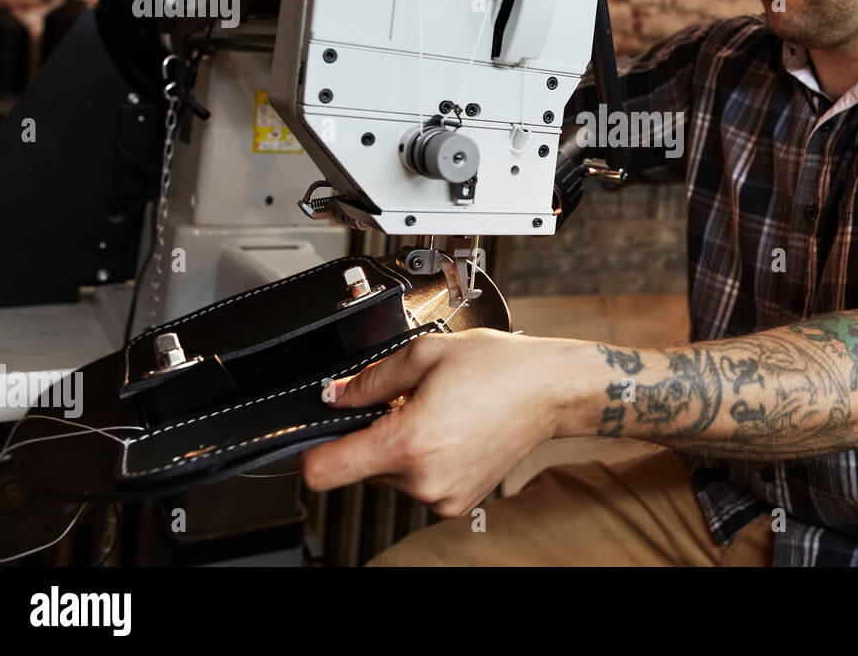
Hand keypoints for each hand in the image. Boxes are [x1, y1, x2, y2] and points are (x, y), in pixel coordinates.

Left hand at [297, 327, 570, 516]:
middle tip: (408, 402)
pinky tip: (450, 432)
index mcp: (408, 443)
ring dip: (400, 446)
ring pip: (388, 475)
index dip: (309, 451)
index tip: (319, 434)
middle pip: (359, 467)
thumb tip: (333, 395)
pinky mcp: (456, 504)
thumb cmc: (498, 367)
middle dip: (373, 433)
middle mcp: (422, 481)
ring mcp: (441, 498)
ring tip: (437, 414)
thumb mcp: (423, 353)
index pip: (323, 472)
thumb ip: (368, 378)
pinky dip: (423, 460)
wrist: (548, 390)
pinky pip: (416, 483)